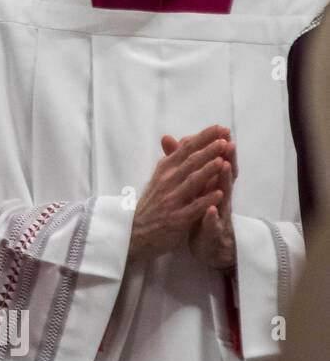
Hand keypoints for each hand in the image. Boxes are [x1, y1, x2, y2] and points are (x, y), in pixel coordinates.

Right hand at [128, 125, 230, 266]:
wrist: (136, 233)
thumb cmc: (152, 204)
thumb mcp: (159, 178)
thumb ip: (171, 161)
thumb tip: (178, 139)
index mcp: (164, 170)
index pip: (186, 149)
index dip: (203, 138)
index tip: (219, 127)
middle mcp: (167, 182)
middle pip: (190, 162)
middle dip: (209, 149)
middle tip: (224, 138)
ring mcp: (171, 200)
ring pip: (192, 182)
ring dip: (208, 170)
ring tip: (222, 160)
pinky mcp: (176, 219)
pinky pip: (193, 207)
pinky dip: (206, 200)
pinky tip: (219, 193)